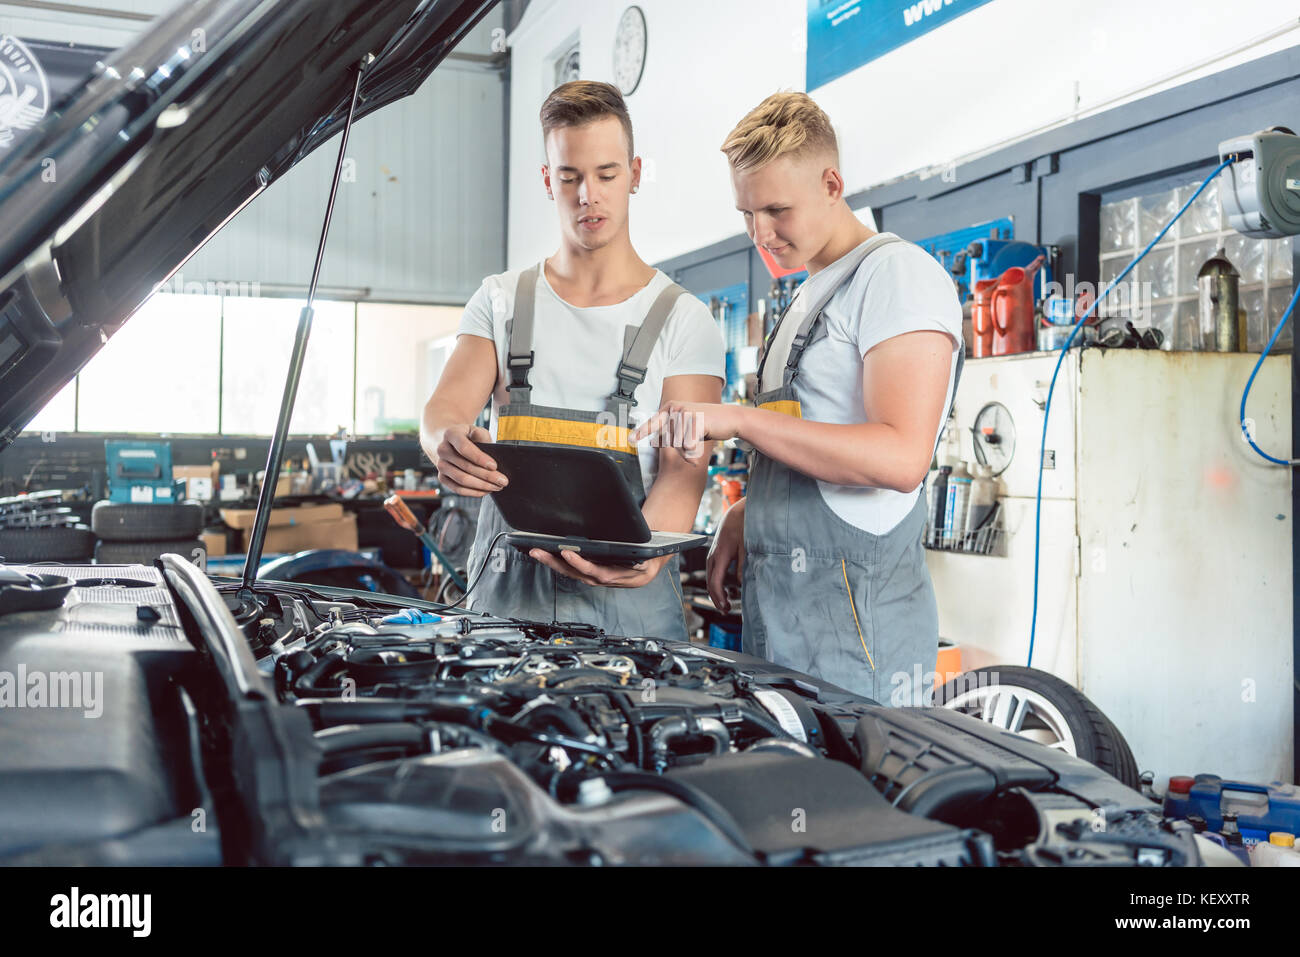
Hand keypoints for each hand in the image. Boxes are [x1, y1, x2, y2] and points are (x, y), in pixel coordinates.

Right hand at [433, 424, 505, 496]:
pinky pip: (458, 489)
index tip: (494, 466)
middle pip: (465, 467)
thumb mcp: (475, 430)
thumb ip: (480, 434)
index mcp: (451, 434)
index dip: (479, 458)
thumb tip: (481, 438)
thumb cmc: (468, 437)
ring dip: (482, 485)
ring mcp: (440, 465)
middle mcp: (442, 450)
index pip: (464, 448)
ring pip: (462, 480)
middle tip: (503, 481)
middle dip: (487, 475)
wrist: (450, 443)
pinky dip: (474, 492)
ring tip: (497, 486)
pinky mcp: (442, 478)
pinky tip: (486, 490)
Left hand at [528, 547, 669, 587]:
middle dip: (555, 562)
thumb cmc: (645, 558)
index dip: (579, 564)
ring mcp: (594, 578)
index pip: (594, 571)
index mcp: (616, 575)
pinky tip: (547, 554)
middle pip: (575, 573)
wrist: (648, 568)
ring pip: (570, 573)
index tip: (567, 553)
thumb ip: (636, 554)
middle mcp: (602, 579)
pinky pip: (571, 571)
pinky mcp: (588, 574)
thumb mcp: (645, 555)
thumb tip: (630, 547)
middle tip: (538, 551)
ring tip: (536, 551)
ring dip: (552, 563)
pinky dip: (558, 563)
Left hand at [631, 401, 743, 462]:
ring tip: (698, 443)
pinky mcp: (695, 420)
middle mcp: (674, 408)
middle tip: (692, 446)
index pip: (652, 423)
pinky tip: (701, 446)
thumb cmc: (706, 424)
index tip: (630, 440)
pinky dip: (694, 452)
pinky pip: (688, 445)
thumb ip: (670, 432)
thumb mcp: (685, 426)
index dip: (641, 432)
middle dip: (679, 450)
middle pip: (667, 439)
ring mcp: (684, 412)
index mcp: (669, 407)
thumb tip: (654, 440)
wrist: (730, 418)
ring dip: (687, 451)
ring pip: (677, 444)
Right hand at [706, 498, 744, 612]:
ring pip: (711, 579)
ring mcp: (713, 556)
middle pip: (710, 583)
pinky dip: (718, 584)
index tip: (726, 607)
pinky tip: (726, 590)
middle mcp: (712, 557)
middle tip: (726, 610)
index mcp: (720, 556)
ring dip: (717, 592)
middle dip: (717, 598)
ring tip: (727, 603)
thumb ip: (743, 566)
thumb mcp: (746, 547)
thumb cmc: (742, 527)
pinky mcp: (716, 555)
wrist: (737, 513)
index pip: (715, 582)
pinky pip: (713, 573)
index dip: (719, 597)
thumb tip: (742, 584)